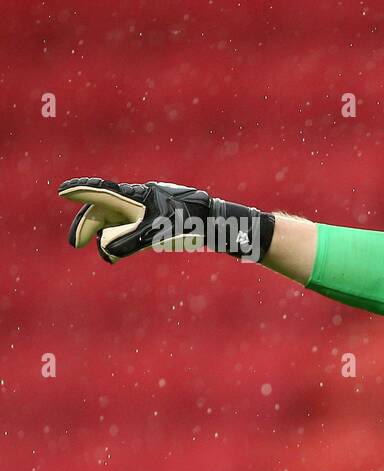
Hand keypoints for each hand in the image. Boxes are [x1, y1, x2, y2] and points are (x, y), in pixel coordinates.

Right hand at [58, 177, 214, 263]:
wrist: (212, 222)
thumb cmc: (187, 223)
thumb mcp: (156, 233)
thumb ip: (129, 242)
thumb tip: (105, 251)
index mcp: (136, 196)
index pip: (103, 191)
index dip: (82, 190)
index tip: (62, 190)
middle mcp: (136, 200)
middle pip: (103, 209)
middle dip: (87, 225)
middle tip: (75, 244)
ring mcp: (142, 210)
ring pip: (114, 221)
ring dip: (104, 237)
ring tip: (105, 256)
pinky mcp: (150, 221)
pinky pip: (126, 229)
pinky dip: (118, 240)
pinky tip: (114, 255)